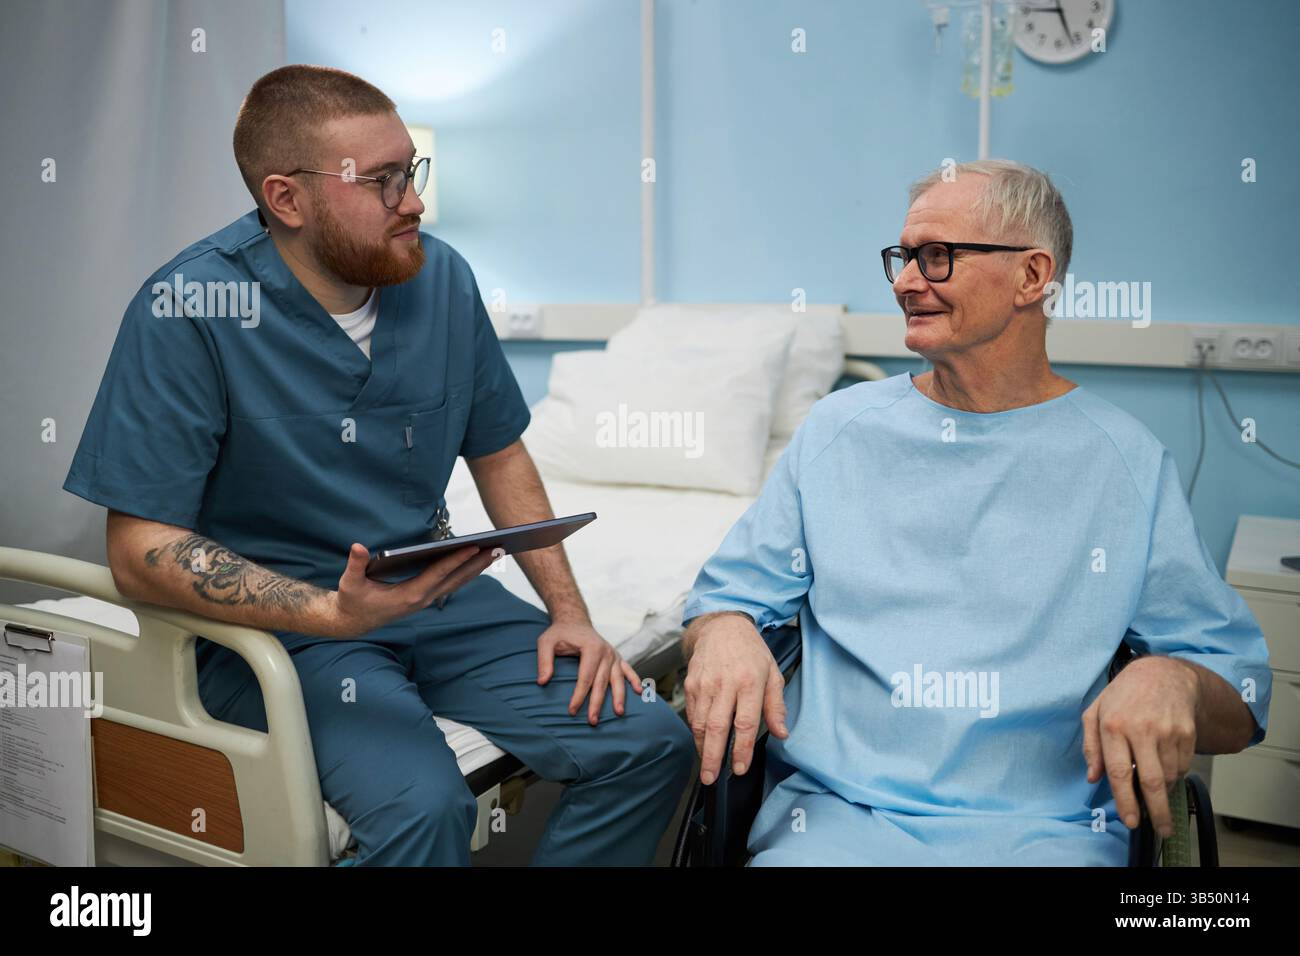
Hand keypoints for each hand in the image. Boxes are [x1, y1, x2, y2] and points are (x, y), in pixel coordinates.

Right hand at [330, 542, 496, 637]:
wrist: (352, 621)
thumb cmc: (352, 600)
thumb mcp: (350, 582)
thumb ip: (355, 565)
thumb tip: (358, 547)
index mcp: (409, 595)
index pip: (438, 574)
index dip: (457, 560)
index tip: (474, 547)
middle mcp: (422, 599)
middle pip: (456, 579)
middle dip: (477, 563)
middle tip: (498, 548)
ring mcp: (425, 600)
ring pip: (457, 583)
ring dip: (476, 568)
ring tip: (495, 552)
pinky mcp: (425, 598)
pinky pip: (451, 584)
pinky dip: (465, 573)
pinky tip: (477, 562)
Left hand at [537, 620, 641, 724]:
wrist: (574, 620)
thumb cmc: (560, 633)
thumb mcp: (546, 642)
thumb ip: (544, 661)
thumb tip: (542, 681)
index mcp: (591, 648)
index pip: (585, 677)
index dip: (579, 695)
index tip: (572, 711)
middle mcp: (606, 652)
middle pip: (602, 682)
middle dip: (597, 703)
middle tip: (593, 721)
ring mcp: (613, 655)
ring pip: (617, 679)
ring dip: (619, 697)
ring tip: (618, 713)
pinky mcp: (617, 658)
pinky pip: (628, 670)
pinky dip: (635, 680)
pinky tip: (640, 692)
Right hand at [683, 613, 787, 785]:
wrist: (722, 627)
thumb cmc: (750, 652)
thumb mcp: (772, 674)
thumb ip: (776, 706)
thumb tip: (782, 733)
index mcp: (749, 682)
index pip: (745, 723)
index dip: (741, 749)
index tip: (739, 768)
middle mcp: (725, 683)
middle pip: (717, 727)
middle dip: (713, 757)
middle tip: (711, 778)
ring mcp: (705, 683)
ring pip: (700, 723)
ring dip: (702, 748)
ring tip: (706, 767)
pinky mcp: (691, 684)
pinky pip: (692, 714)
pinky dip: (696, 731)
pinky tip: (702, 742)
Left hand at [1082, 656, 1199, 837]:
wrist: (1162, 673)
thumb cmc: (1123, 695)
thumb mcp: (1095, 712)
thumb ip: (1091, 746)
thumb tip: (1092, 777)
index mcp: (1112, 725)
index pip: (1118, 772)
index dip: (1125, 800)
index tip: (1130, 821)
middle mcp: (1141, 729)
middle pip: (1151, 782)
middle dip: (1156, 811)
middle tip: (1159, 828)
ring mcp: (1167, 731)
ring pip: (1170, 776)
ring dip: (1164, 789)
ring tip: (1155, 783)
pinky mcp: (1187, 732)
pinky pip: (1184, 765)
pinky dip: (1176, 773)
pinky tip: (1166, 762)